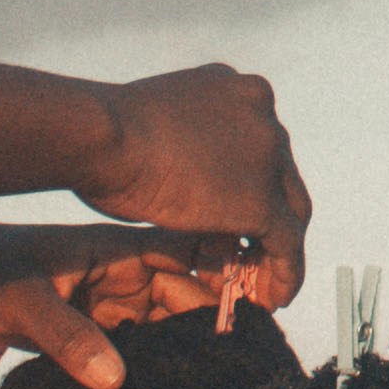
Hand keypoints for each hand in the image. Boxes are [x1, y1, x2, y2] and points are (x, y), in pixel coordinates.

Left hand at [0, 219, 279, 388]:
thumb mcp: (17, 305)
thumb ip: (64, 339)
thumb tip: (115, 379)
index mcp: (113, 250)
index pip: (186, 257)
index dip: (222, 278)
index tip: (250, 312)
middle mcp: (118, 272)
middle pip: (184, 296)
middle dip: (211, 324)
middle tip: (237, 365)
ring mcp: (105, 299)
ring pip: (163, 323)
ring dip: (183, 347)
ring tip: (211, 383)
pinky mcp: (88, 325)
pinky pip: (133, 344)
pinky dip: (150, 362)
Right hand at [82, 64, 312, 303]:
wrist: (98, 137)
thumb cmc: (102, 133)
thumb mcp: (159, 125)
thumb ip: (187, 145)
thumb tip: (179, 175)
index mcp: (235, 89)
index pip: (260, 145)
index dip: (252, 182)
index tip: (236, 210)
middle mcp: (260, 112)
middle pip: (280, 175)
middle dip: (270, 215)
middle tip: (253, 254)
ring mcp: (267, 153)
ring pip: (290, 210)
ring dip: (276, 248)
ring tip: (261, 285)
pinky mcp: (261, 201)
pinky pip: (287, 245)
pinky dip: (284, 275)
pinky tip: (273, 298)